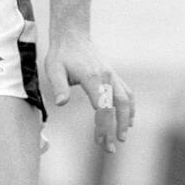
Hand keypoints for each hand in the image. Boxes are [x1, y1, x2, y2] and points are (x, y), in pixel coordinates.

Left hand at [44, 32, 134, 152]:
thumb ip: (58, 86)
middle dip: (116, 128)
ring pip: (126, 100)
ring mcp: (113, 76)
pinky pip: (127, 93)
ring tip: (122, 137)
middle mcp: (107, 77)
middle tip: (111, 148)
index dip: (103, 126)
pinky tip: (129, 121)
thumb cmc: (61, 55)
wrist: (72, 37)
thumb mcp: (54, 69)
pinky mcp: (113, 76)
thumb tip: (60, 103)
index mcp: (93, 78)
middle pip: (118, 106)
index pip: (103, 106)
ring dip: (126, 120)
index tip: (99, 141)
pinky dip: (130, 107)